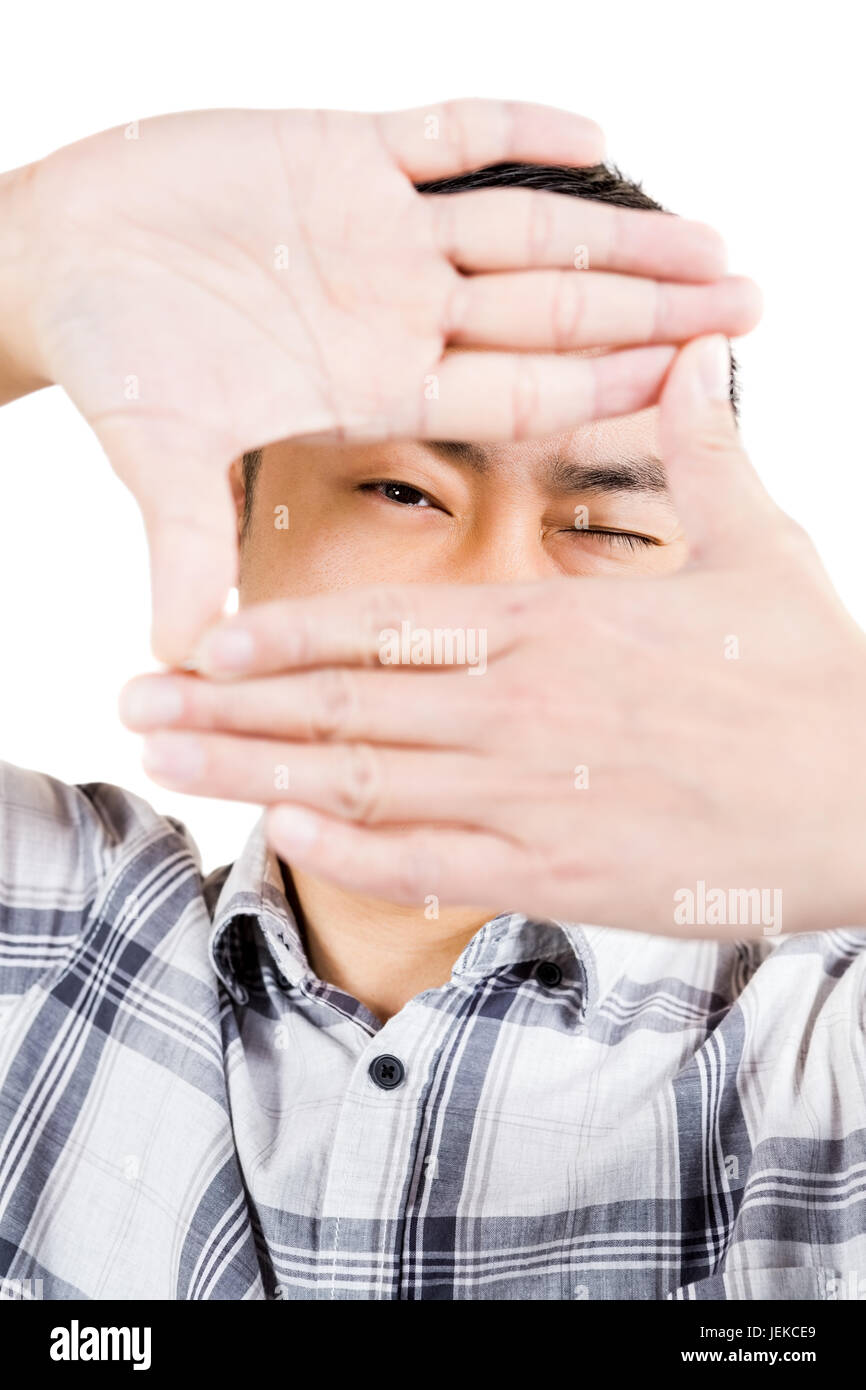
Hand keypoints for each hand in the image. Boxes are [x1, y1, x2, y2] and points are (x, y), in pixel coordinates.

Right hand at [0, 101, 757, 662]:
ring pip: (524, 226)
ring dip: (618, 231)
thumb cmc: (113, 355)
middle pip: (552, 309)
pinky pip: (448, 130)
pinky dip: (513, 129)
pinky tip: (593, 133)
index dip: (606, 384)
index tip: (693, 384)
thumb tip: (181, 656)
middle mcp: (396, 310)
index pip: (516, 390)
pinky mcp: (342, 149)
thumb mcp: (158, 455)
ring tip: (709, 240)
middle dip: (652, 306)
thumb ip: (187, 547)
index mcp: (374, 383)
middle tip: (748, 306)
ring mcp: (380, 229)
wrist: (65, 258)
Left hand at [120, 335, 865, 937]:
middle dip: (223, 706)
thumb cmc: (813, 675)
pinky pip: (422, 864)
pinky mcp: (554, 878)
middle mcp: (517, 709)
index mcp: (552, 626)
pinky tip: (275, 835)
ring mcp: (528, 798)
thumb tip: (690, 361)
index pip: (383, 626)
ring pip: (357, 785)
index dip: (283, 635)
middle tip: (131, 704)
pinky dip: (342, 851)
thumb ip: (699, 454)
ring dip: (249, 773)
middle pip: (339, 708)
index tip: (204, 638)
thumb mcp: (759, 544)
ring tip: (166, 764)